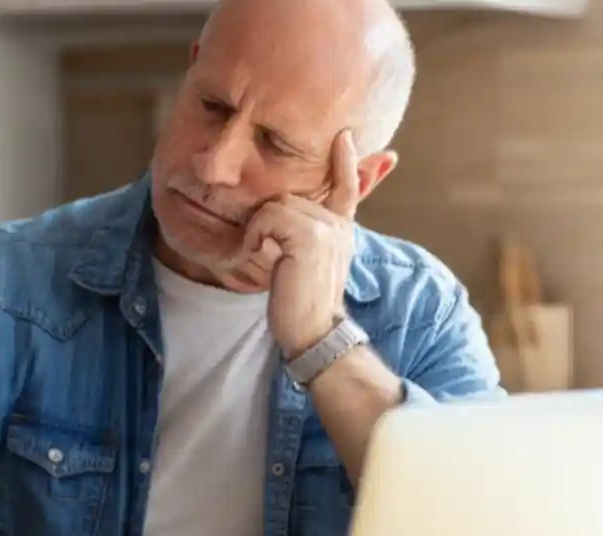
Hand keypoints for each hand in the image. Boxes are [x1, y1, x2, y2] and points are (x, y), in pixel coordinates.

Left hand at [245, 129, 360, 357]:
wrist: (314, 333)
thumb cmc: (302, 302)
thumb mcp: (307, 262)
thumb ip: (306, 234)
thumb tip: (289, 219)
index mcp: (341, 228)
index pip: (346, 187)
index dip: (346, 161)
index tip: (345, 136)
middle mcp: (338, 224)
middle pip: (289, 195)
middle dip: (269, 217)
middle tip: (266, 248)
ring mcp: (326, 228)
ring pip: (277, 203)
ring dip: (260, 228)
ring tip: (265, 255)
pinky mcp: (309, 236)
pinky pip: (269, 216)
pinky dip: (256, 235)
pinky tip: (261, 255)